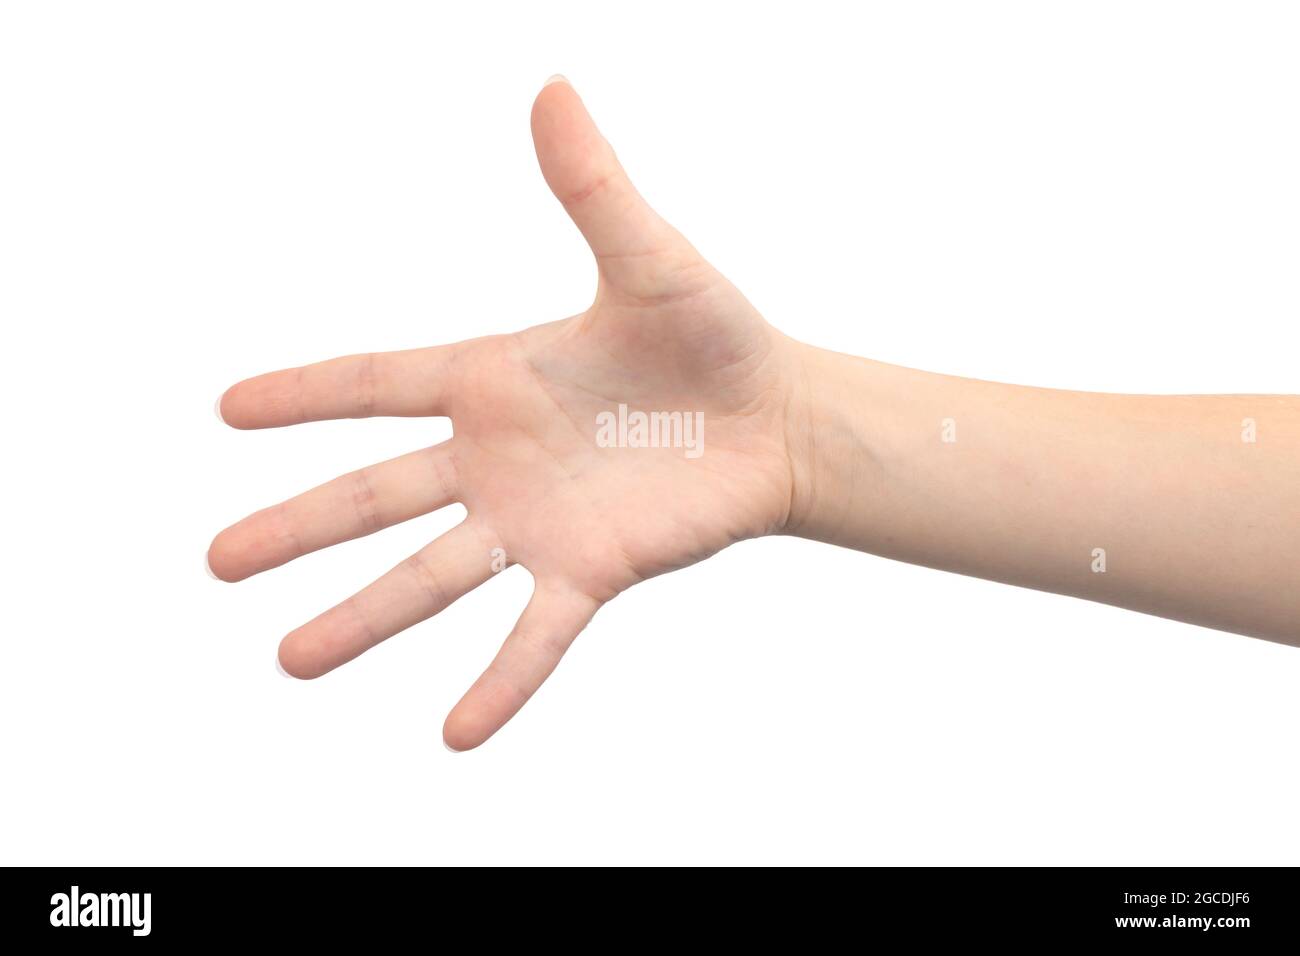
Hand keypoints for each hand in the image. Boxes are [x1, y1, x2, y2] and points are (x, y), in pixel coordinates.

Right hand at [210, 77, 806, 750]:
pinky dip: (500, 682)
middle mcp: (497, 457)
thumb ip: (594, 188)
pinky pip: (535, 633)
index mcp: (494, 377)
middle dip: (299, 526)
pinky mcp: (592, 570)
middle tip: (218, 561)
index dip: (304, 393)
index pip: (378, 382)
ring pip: (434, 575)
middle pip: (377, 494)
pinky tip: (454, 734)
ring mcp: (537, 521)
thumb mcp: (649, 258)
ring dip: (363, 618)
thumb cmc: (714, 334)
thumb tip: (553, 88)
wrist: (781, 418)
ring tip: (291, 660)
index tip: (228, 408)